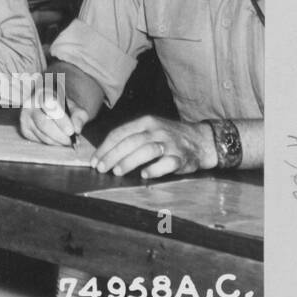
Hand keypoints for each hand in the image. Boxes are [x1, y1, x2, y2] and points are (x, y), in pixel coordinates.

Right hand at [19, 90, 89, 146]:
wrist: (52, 107)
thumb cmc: (65, 107)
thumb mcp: (76, 108)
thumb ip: (79, 117)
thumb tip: (77, 129)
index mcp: (43, 92)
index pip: (50, 106)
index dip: (61, 120)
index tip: (71, 131)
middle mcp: (30, 103)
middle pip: (44, 123)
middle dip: (59, 135)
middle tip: (71, 141)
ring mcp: (25, 116)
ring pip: (41, 134)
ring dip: (57, 141)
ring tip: (68, 141)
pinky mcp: (24, 128)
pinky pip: (38, 140)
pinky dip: (51, 143)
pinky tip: (57, 139)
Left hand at [92, 115, 217, 178]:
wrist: (201, 140)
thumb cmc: (168, 136)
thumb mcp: (150, 129)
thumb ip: (130, 137)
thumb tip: (105, 153)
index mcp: (145, 122)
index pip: (120, 133)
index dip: (105, 147)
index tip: (95, 160)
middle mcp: (157, 130)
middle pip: (130, 141)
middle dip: (112, 155)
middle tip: (101, 168)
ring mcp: (170, 143)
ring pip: (146, 150)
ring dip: (129, 161)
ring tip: (117, 172)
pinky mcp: (182, 157)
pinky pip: (167, 163)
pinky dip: (154, 169)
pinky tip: (144, 175)